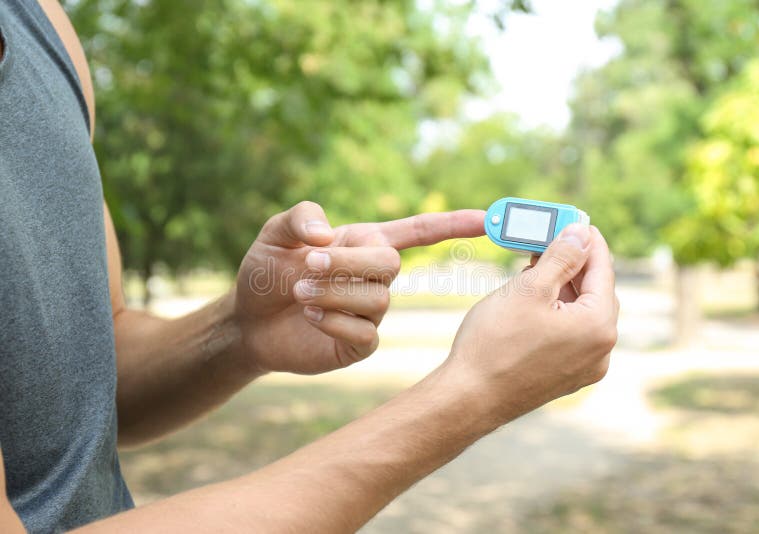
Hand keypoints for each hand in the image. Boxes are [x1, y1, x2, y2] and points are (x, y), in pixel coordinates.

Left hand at [234, 201, 484, 374]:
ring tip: (299, 294)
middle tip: (307, 265)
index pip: (420, 231)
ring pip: (377, 298)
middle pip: (390, 264)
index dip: (455, 224)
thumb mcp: (275, 233)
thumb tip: (328, 234)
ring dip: (333, 292)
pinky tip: (311, 317)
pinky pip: (367, 332)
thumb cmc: (266, 271)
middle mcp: (375, 277)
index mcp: (365, 242)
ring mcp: (371, 312)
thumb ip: (301, 216)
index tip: (489, 218)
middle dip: (347, 262)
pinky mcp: (359, 343)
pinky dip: (336, 321)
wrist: (248, 320)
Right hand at [443, 224, 618, 423]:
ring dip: (563, 288)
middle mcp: (601, 351)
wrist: (469, 398)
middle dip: (574, 264)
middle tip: (550, 240)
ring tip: (535, 268)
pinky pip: (571, 335)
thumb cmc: (495, 343)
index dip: (587, 239)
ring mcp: (585, 368)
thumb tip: (581, 233)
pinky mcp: (565, 377)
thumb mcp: (529, 289)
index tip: (574, 219)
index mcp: (598, 326)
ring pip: (581, 314)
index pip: (603, 269)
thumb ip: (561, 257)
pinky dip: (557, 313)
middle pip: (595, 292)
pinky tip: (533, 301)